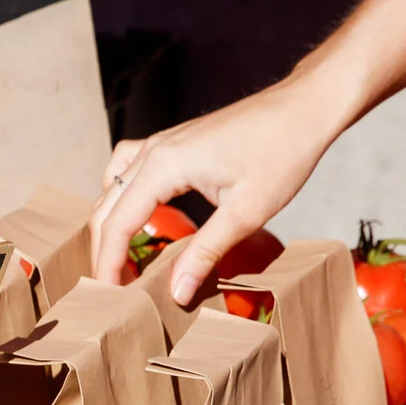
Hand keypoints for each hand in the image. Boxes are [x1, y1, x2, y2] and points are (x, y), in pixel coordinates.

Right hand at [89, 71, 347, 304]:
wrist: (302, 108)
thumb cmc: (281, 153)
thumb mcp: (246, 213)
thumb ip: (205, 253)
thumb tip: (176, 293)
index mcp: (164, 166)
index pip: (117, 223)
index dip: (108, 263)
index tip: (110, 296)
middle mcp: (154, 150)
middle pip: (106, 207)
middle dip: (103, 249)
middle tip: (111, 287)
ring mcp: (161, 142)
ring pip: (112, 187)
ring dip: (109, 223)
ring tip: (118, 256)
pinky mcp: (173, 142)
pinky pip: (128, 168)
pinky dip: (120, 195)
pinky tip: (134, 212)